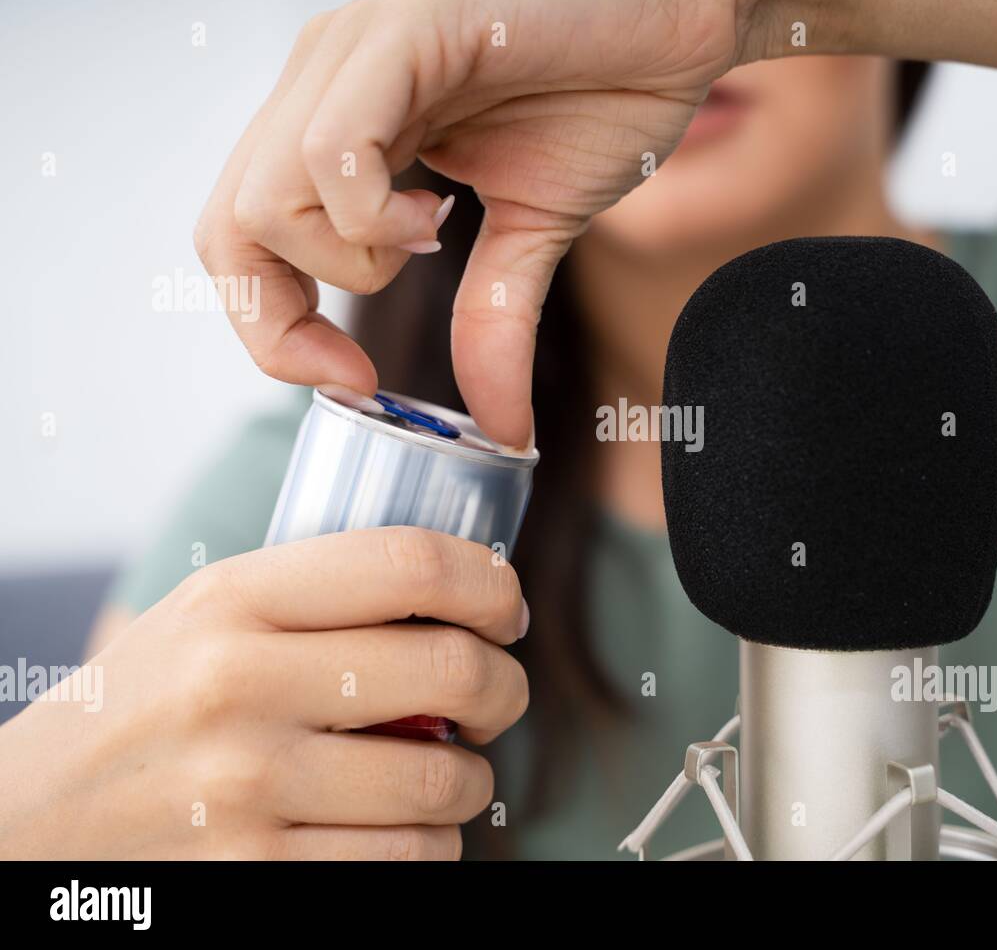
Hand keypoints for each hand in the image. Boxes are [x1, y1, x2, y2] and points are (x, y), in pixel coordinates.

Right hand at [0, 527, 528, 859]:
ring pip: (445, 781)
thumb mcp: (204, 616)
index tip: (506, 610)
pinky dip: (433, 845)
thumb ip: (319, 595)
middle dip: (504, 688)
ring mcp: (247, 788)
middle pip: (452, 668)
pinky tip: (407, 827)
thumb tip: (463, 595)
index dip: (491, 583)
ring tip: (449, 772)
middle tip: (497, 696)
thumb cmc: (144, 706)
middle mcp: (239, 685)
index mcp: (233, 599)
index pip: (411, 563)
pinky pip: (410, 860)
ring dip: (472, 779)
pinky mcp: (257, 875)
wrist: (28, 825)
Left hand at [196, 0, 757, 447]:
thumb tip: (504, 428)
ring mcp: (354, 53)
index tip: (351, 381)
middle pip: (229, 230)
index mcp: (340, 123)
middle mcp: (325, 82)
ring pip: (265, 200)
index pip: (241, 239)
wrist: (682, 21)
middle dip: (284, 324)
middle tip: (361, 360)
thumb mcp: (534, 232)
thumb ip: (494, 319)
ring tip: (433, 236)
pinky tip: (438, 209)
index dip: (273, 332)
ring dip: (351, 261)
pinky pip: (332, 151)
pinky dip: (374, 216)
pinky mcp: (402, 31)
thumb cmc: (607, 93)